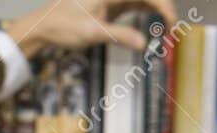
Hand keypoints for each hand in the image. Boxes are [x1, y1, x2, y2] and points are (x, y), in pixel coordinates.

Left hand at [4, 2, 177, 58]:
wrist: (44, 27)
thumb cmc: (65, 26)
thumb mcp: (93, 32)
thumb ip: (120, 36)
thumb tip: (144, 44)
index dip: (162, 5)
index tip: (171, 23)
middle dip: (162, 8)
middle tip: (171, 30)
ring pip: (141, 0)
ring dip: (155, 11)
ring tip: (166, 29)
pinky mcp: (110, 5)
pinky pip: (133, 5)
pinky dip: (145, 13)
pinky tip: (153, 24)